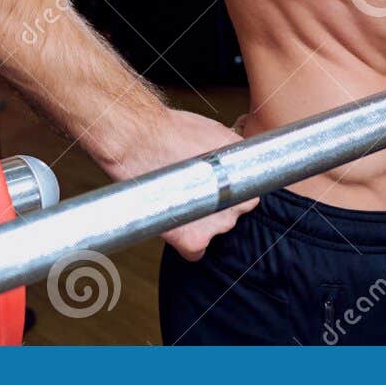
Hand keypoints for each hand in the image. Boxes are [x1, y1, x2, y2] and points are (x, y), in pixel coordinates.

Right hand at [106, 109, 258, 260]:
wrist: (139, 139)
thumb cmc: (175, 132)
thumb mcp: (218, 134)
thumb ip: (231, 155)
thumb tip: (234, 160)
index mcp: (245, 178)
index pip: (246, 195)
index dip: (228, 191)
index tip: (214, 187)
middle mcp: (236, 203)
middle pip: (230, 212)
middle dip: (214, 205)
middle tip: (192, 190)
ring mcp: (217, 223)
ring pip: (214, 230)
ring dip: (199, 220)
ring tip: (176, 200)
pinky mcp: (193, 240)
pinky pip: (195, 252)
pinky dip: (186, 243)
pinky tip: (173, 224)